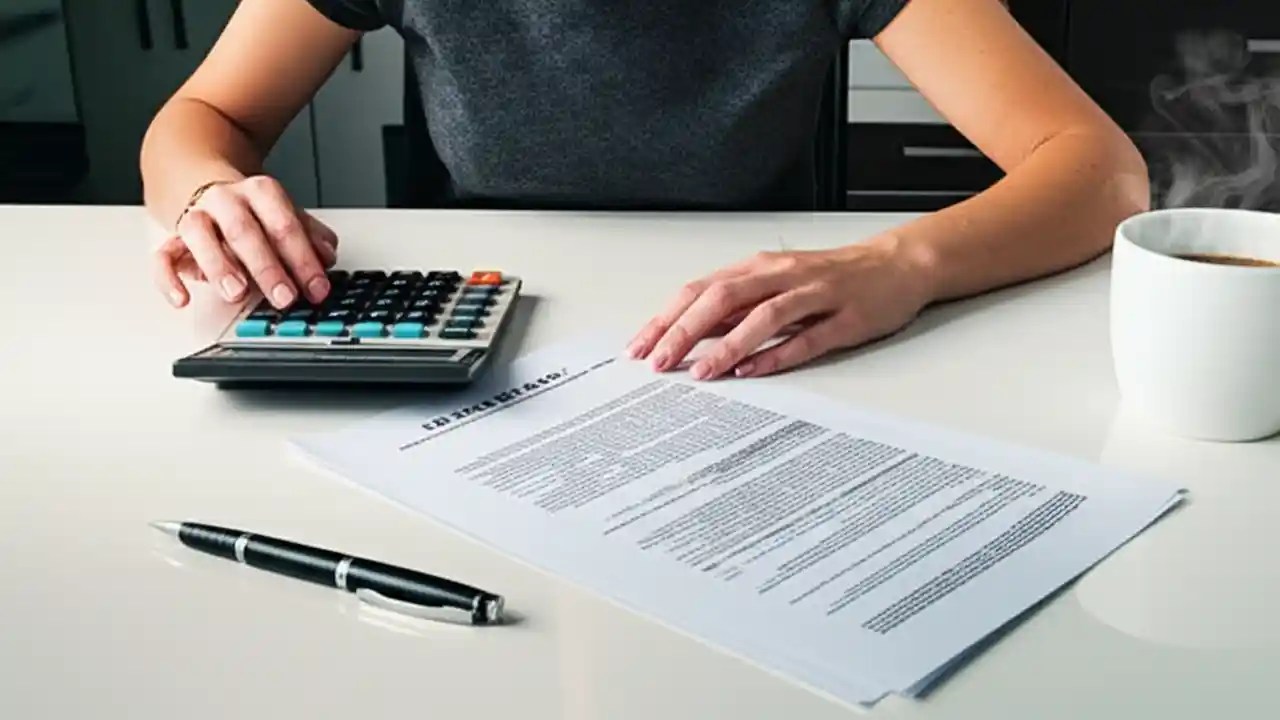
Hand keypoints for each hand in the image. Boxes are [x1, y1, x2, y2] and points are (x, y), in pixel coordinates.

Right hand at [152, 175, 338, 308]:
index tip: (317, 287)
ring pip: (200, 235)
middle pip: (244, 230)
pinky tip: (183, 300)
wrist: (200, 179)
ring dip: (218, 265)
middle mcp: (226, 201)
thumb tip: (328, 255)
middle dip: (267, 266)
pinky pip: (163, 257)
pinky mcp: (173, 239)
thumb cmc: (251, 209)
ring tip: (237, 294)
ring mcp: (197, 217)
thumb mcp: (285, 215)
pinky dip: (169, 279)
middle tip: (284, 297)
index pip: (284, 224)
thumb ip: (309, 235)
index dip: (303, 258)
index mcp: (260, 192)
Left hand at [626, 239, 934, 379]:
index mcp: (759, 268)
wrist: (899, 264)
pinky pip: (808, 337)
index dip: (666, 318)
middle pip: (723, 298)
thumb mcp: (777, 285)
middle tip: (658, 362)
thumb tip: (690, 335)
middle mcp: (782, 276)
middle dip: (685, 331)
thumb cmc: (832, 277)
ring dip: (727, 345)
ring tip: (702, 372)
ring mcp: (816, 294)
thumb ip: (737, 308)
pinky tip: (754, 371)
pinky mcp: (846, 317)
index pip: (700, 289)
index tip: (639, 347)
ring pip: (763, 316)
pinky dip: (777, 354)